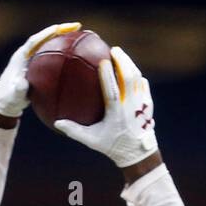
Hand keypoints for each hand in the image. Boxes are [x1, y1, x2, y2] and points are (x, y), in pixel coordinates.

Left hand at [0, 22, 80, 118]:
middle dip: (60, 30)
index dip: (47, 33)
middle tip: (77, 26)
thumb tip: (23, 84)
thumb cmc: (9, 100)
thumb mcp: (13, 96)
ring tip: (80, 35)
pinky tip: (77, 55)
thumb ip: (18, 90)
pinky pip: (52, 54)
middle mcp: (27, 54)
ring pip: (49, 44)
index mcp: (20, 57)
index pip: (35, 40)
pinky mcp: (37, 65)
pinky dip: (63, 52)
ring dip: (64, 38)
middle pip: (45, 38)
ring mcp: (32, 59)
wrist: (5, 102)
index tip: (60, 28)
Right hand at [54, 47, 158, 167]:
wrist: (138, 155)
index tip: (103, 60)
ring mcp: (141, 105)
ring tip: (120, 54)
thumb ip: (75, 131)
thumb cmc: (112, 146)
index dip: (108, 75)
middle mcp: (130, 107)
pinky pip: (143, 85)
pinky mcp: (148, 105)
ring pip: (137, 78)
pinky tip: (130, 68)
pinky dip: (136, 75)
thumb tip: (57, 123)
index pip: (112, 91)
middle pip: (129, 78)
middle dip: (122, 61)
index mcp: (116, 114)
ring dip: (129, 64)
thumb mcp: (92, 141)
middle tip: (113, 49)